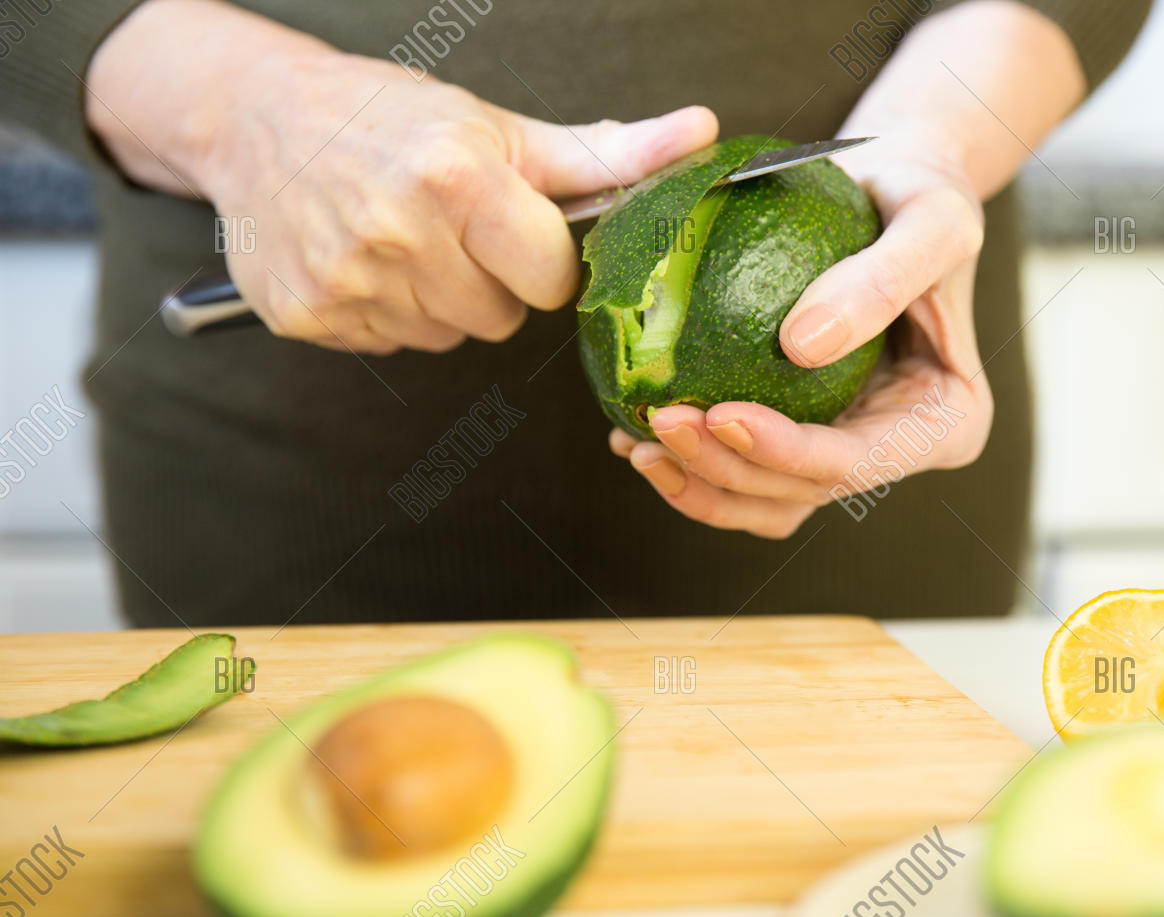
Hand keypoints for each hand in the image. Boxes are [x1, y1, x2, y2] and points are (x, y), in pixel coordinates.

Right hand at [86, 0, 716, 353]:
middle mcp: (398, 234)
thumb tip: (699, 137)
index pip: (551, 279)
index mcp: (456, 180)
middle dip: (489, 280)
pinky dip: (388, 312)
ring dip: (440, 299)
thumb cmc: (386, 118)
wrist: (255, 117)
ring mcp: (347, 283)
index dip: (542, 260)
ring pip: (447, 337)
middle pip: (500, 318)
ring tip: (404, 239)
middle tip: (450, 228)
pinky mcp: (309, 316)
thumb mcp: (498, 128)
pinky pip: (391, 344)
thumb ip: (605, 154)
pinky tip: (367, 260)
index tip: (515, 230)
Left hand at [610, 143, 992, 537]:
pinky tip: (633, 433)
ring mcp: (845, 448)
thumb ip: (883, 279)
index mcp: (945, 424)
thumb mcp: (933, 219)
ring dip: (699, 486)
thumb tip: (802, 346)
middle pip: (801, 492)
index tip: (721, 415)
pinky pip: (742, 469)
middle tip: (659, 421)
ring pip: (766, 501)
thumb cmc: (923, 194)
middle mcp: (895, 451)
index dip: (785, 452)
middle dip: (725, 472)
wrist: (890, 185)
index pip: (856, 461)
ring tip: (637, 443)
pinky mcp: (800, 430)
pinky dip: (691, 463)